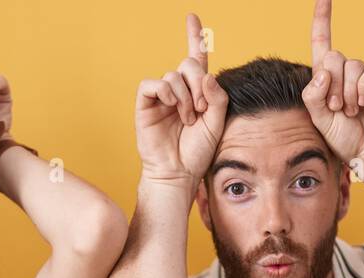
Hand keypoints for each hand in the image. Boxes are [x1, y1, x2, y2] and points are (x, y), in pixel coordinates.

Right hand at [135, 13, 227, 187]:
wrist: (179, 173)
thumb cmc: (197, 152)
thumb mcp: (217, 123)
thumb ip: (218, 98)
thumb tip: (207, 76)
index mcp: (196, 92)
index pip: (196, 58)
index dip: (194, 37)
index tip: (192, 17)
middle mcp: (178, 91)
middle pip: (187, 64)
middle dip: (198, 84)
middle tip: (201, 109)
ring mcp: (161, 98)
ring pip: (173, 75)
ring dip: (185, 96)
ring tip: (188, 118)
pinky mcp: (145, 105)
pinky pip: (153, 83)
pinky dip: (166, 92)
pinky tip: (172, 107)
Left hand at [299, 0, 363, 168]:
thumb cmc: (342, 137)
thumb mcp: (318, 119)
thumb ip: (312, 96)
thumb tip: (322, 72)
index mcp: (327, 77)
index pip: (322, 42)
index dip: (322, 19)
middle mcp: (345, 72)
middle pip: (333, 57)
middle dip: (331, 85)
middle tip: (336, 108)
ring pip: (350, 66)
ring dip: (347, 93)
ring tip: (351, 111)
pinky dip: (362, 88)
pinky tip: (363, 103)